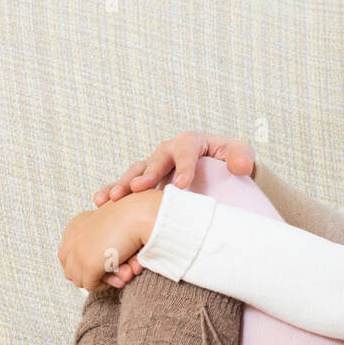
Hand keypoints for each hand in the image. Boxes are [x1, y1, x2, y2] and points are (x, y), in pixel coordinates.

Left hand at [58, 192, 162, 292]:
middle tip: (114, 273)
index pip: (70, 254)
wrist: (139, 214)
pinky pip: (90, 286)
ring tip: (120, 275)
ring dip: (100, 280)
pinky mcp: (88, 265)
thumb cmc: (131, 216)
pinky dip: (104, 285)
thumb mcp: (109, 225)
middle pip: (71, 268)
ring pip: (78, 279)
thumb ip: (98, 240)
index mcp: (75, 226)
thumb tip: (98, 264)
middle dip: (91, 274)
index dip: (88, 263)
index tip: (107, 265)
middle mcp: (71, 239)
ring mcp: (78, 253)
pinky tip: (119, 277)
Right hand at [93, 131, 257, 207]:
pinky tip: (100, 202)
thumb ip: (243, 156)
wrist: (221, 172)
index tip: (183, 186)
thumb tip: (239, 166)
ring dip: (124, 184)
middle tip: (139, 188)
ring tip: (113, 198)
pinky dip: (113, 191)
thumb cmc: (230, 161)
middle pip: (155, 161)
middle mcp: (168, 151)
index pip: (186, 151)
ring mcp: (154, 166)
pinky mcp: (146, 181)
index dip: (184, 167)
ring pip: (136, 172)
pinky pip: (127, 185)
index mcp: (190, 142)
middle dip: (147, 175)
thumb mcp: (242, 154)